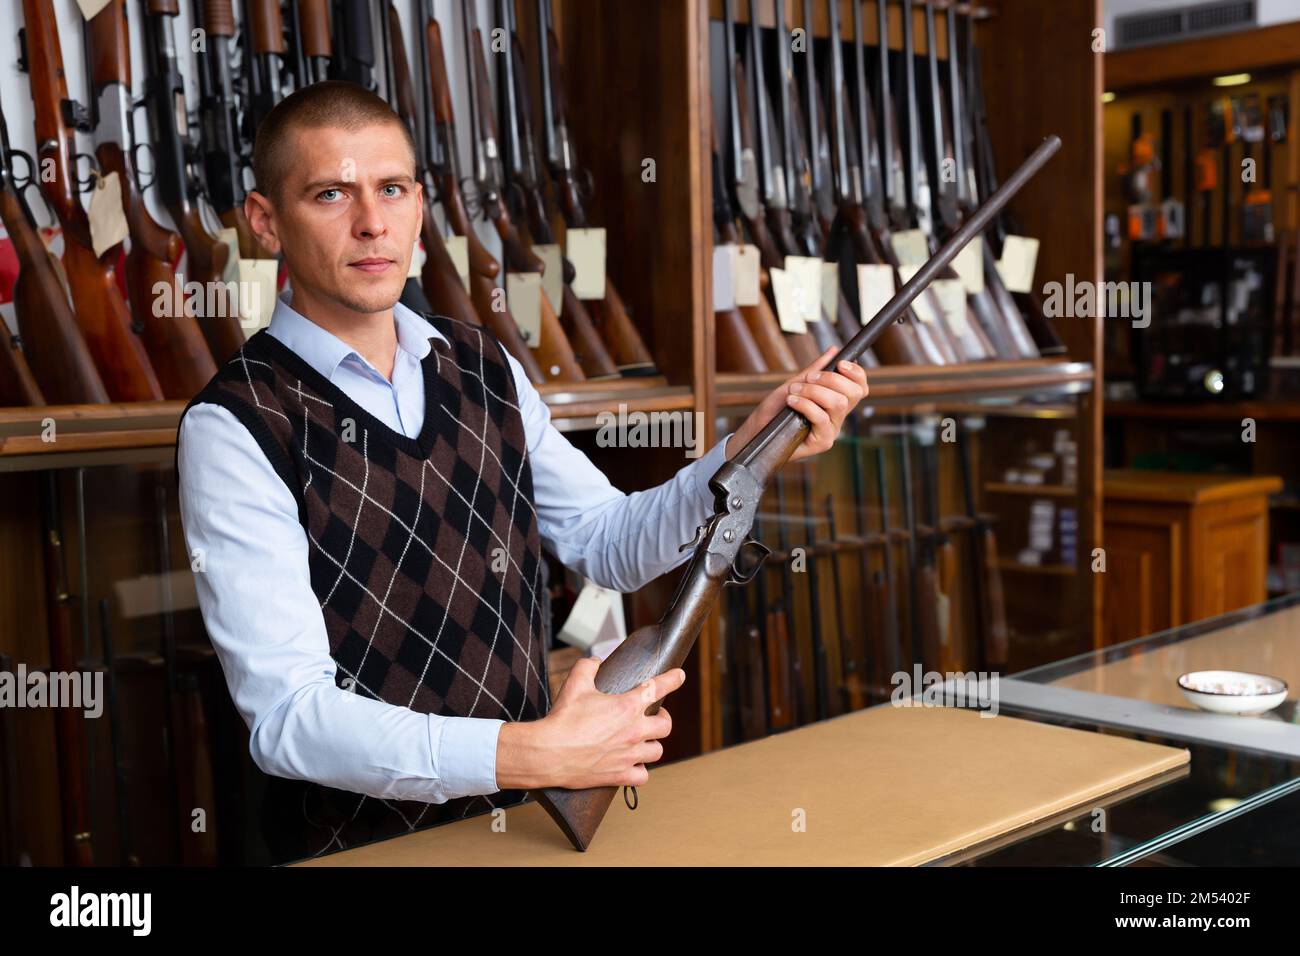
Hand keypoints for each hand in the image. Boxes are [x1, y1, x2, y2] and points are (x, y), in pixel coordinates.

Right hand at [494, 658, 683, 790]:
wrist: (548, 753)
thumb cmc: (563, 719)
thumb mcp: (575, 684)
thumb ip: (588, 666)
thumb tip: (595, 661)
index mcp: (627, 706)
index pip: (658, 688)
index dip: (673, 679)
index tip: (679, 675)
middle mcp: (634, 731)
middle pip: (665, 725)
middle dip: (663, 719)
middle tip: (653, 716)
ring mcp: (629, 755)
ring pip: (657, 751)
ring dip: (652, 744)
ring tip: (643, 741)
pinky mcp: (619, 775)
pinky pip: (643, 775)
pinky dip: (641, 770)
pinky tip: (634, 765)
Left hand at [725, 348, 868, 462]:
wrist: (757, 429)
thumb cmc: (776, 409)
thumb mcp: (795, 383)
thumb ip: (815, 370)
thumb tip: (834, 350)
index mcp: (836, 402)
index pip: (860, 387)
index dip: (857, 373)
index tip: (840, 363)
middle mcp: (838, 417)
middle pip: (853, 393)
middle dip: (831, 378)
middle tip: (808, 378)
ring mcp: (832, 430)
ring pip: (838, 403)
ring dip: (814, 391)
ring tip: (794, 390)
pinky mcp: (822, 442)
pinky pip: (822, 418)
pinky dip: (806, 404)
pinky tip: (792, 401)